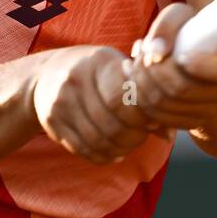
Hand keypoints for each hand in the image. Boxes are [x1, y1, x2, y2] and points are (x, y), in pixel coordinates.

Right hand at [31, 46, 151, 164]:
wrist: (46, 74)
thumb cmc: (96, 72)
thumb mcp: (119, 71)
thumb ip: (145, 98)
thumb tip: (170, 134)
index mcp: (99, 61)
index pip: (125, 98)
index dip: (142, 117)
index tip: (151, 122)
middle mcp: (76, 79)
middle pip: (112, 123)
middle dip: (133, 137)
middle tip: (141, 137)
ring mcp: (61, 101)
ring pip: (98, 140)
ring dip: (119, 149)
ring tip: (128, 146)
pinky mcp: (52, 122)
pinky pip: (82, 149)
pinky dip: (102, 156)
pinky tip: (112, 152)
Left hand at [125, 3, 216, 132]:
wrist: (193, 57)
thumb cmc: (188, 31)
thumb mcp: (180, 17)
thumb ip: (167, 25)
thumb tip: (155, 52)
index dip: (197, 66)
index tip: (179, 55)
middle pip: (180, 89)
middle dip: (152, 71)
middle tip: (141, 55)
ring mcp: (207, 113)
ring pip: (164, 104)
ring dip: (141, 82)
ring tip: (134, 63)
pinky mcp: (187, 123)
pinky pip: (157, 116)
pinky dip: (140, 97)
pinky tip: (133, 78)